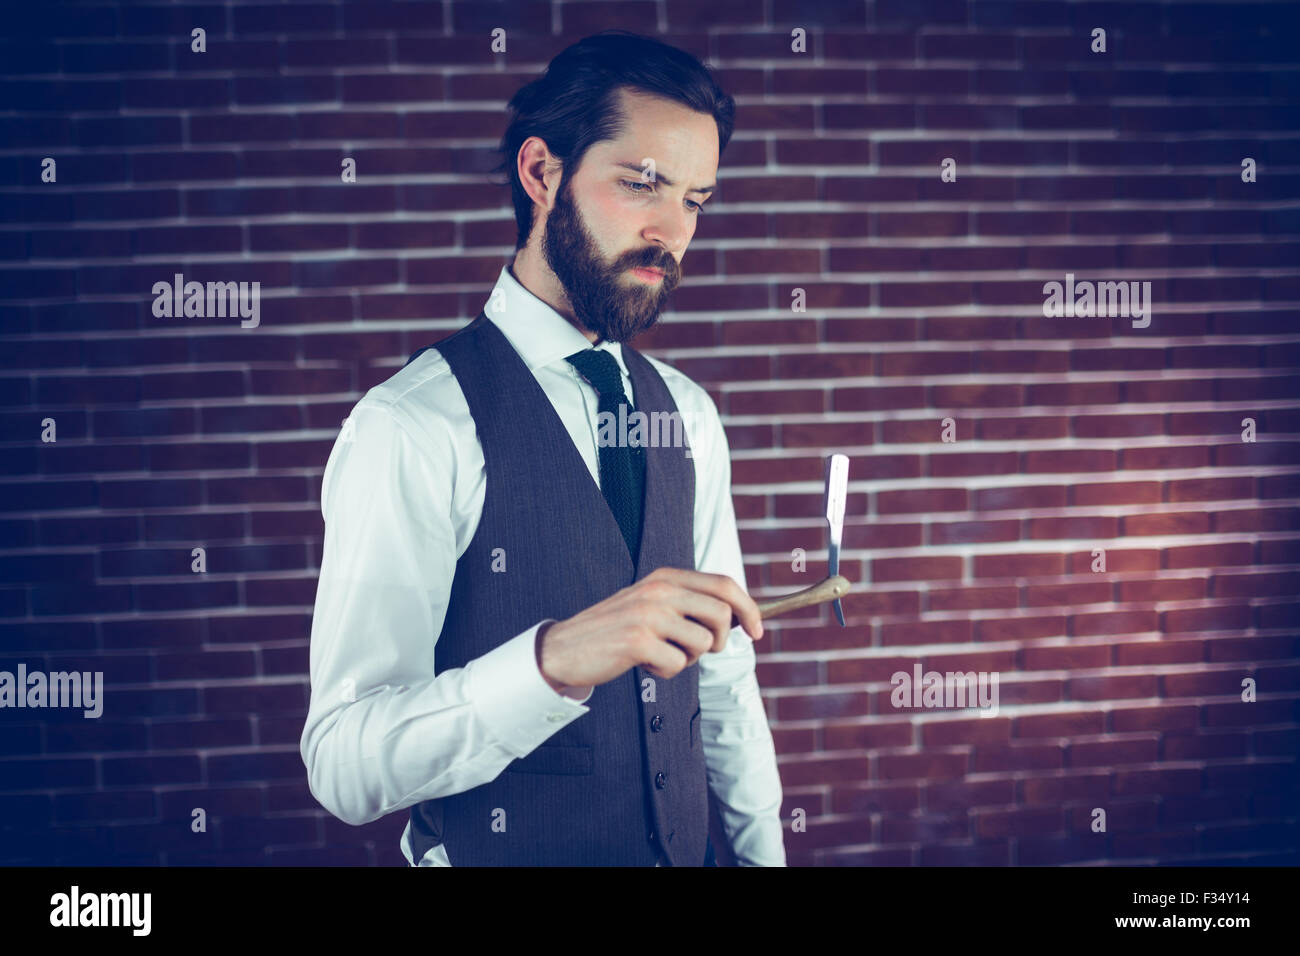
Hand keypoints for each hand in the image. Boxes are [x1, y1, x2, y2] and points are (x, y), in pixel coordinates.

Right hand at [536, 567, 763, 696]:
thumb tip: (738, 618)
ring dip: (689, 658)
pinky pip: (678, 665)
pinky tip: (644, 663)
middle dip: (721, 640)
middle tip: (699, 651)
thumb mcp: (652, 604)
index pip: (724, 584)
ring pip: (704, 643)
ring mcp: (648, 614)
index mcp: (665, 577)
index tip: (758, 630)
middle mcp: (659, 590)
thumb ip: (688, 604)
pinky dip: (666, 671)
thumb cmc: (615, 630)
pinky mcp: (638, 641)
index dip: (749, 607)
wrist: (565, 648)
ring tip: (662, 654)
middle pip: (722, 614)